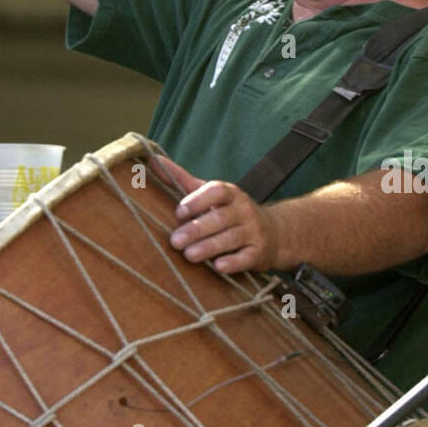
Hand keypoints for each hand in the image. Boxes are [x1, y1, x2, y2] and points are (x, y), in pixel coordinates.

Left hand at [149, 153, 281, 274]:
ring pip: (231, 238)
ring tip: (189, 255)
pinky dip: (233, 262)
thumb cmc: (230, 211)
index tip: (179, 212)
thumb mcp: (210, 193)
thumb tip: (153, 159)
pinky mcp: (259, 252)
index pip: (217, 191)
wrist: (274, 232)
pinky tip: (218, 266)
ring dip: (209, 247)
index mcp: (230, 193)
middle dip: (197, 229)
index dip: (198, 200)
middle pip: (220, 218)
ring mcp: (253, 231)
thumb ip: (182, 180)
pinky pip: (246, 257)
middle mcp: (243, 209)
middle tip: (175, 241)